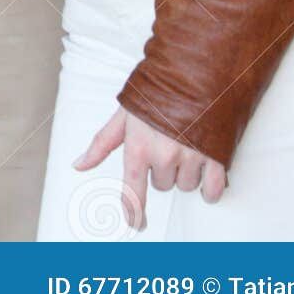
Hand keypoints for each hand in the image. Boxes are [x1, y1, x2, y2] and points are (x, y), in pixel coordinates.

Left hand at [73, 104, 227, 229]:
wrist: (193, 69)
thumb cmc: (156, 90)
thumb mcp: (123, 114)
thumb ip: (102, 143)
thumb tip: (78, 165)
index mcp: (138, 146)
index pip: (132, 190)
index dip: (133, 210)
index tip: (136, 223)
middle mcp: (164, 155)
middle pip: (162, 185)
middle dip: (161, 169)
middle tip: (164, 142)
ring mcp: (191, 157)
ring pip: (186, 186)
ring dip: (184, 173)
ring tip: (184, 143)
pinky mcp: (216, 156)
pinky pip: (212, 188)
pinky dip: (209, 187)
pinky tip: (205, 171)